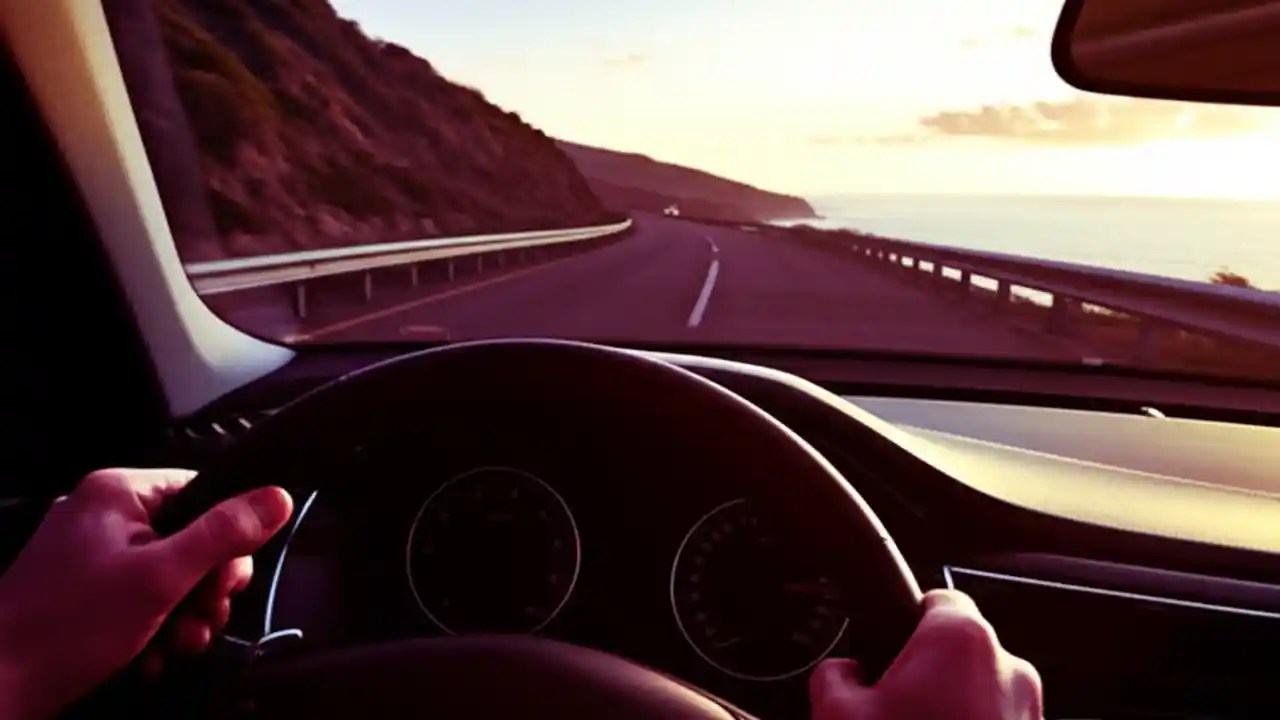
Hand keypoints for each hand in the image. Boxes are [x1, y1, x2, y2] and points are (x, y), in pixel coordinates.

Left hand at [0, 468, 292, 718]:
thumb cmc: (73, 624)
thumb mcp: (161, 577)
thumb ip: (223, 535)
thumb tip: (280, 496)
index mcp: (119, 491)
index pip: (204, 492)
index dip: (229, 538)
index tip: (227, 584)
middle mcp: (103, 513)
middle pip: (191, 537)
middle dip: (206, 588)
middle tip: (202, 620)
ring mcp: (89, 554)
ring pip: (169, 573)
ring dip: (185, 614)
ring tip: (177, 646)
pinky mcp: (81, 592)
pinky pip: (139, 596)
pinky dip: (153, 626)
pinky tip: (151, 655)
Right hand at [810, 589, 1042, 719]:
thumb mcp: (837, 716)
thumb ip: (835, 676)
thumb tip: (844, 674)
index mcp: (961, 640)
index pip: (937, 598)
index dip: (905, 622)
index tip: (885, 649)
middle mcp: (1009, 668)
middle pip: (959, 652)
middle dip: (926, 676)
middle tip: (887, 711)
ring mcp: (1030, 713)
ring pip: (979, 694)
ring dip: (951, 712)